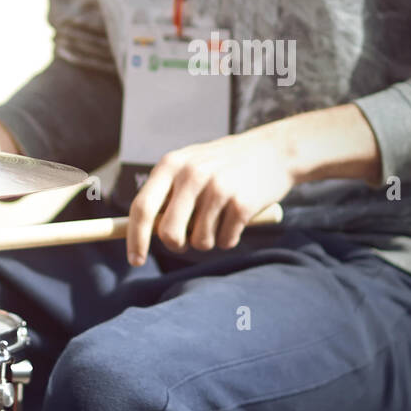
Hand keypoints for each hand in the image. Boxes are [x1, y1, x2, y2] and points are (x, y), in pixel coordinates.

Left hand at [126, 104, 380, 265]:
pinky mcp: (242, 203)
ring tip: (219, 220)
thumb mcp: (190, 165)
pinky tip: (237, 220)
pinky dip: (229, 239)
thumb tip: (141, 232)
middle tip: (187, 241)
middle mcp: (191, 174)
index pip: (141, 208)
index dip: (135, 238)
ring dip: (208, 241)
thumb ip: (167, 193)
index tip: (135, 260)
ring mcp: (217, 188)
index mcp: (171, 164)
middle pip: (168, 232)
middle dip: (176, 245)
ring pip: (199, 241)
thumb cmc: (225, 164)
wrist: (275, 150)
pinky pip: (225, 241)